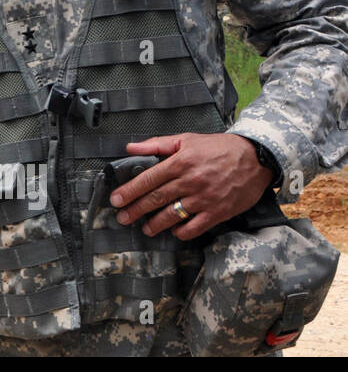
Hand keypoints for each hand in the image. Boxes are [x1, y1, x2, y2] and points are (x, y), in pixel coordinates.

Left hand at [109, 133, 274, 239]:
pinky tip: (174, 231)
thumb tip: (130, 148)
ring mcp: (204, 198)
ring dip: (155, 224)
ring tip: (145, 229)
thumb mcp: (186, 140)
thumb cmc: (218, 148)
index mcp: (180, 162)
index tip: (115, 200)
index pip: (148, 179)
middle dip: (135, 210)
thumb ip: (156, 144)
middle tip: (122, 218)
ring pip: (172, 215)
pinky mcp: (218, 211)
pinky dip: (182, 231)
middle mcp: (190, 181)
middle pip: (156, 199)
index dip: (129, 191)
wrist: (256, 157)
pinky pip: (195, 227)